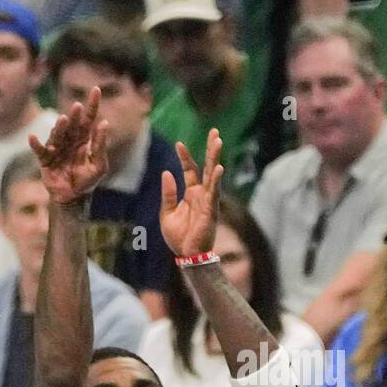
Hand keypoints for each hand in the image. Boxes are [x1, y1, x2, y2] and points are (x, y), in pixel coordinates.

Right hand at [28, 87, 109, 205]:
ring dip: (59, 127)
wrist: (73, 197)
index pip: (89, 119)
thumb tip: (104, 123)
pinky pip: (40, 150)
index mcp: (84, 140)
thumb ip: (100, 145)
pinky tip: (33, 137)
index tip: (96, 89)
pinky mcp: (45, 159)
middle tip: (78, 106)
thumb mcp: (99, 164)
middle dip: (75, 115)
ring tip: (64, 120)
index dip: (92, 105)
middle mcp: (69, 140)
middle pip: (72, 125)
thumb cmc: (87, 180)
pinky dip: (36, 144)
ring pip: (57, 134)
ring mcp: (56, 148)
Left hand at [160, 129, 223, 257]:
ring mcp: (208, 200)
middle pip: (207, 166)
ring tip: (218, 141)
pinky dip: (217, 180)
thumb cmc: (178, 237)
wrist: (186, 255)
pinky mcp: (211, 210)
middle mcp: (202, 194)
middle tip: (215, 132)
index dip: (185, 156)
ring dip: (215, 157)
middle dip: (210, 149)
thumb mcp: (167, 213)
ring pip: (213, 175)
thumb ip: (168, 194)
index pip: (190, 170)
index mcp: (191, 194)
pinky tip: (219, 167)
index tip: (179, 143)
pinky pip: (214, 192)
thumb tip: (167, 172)